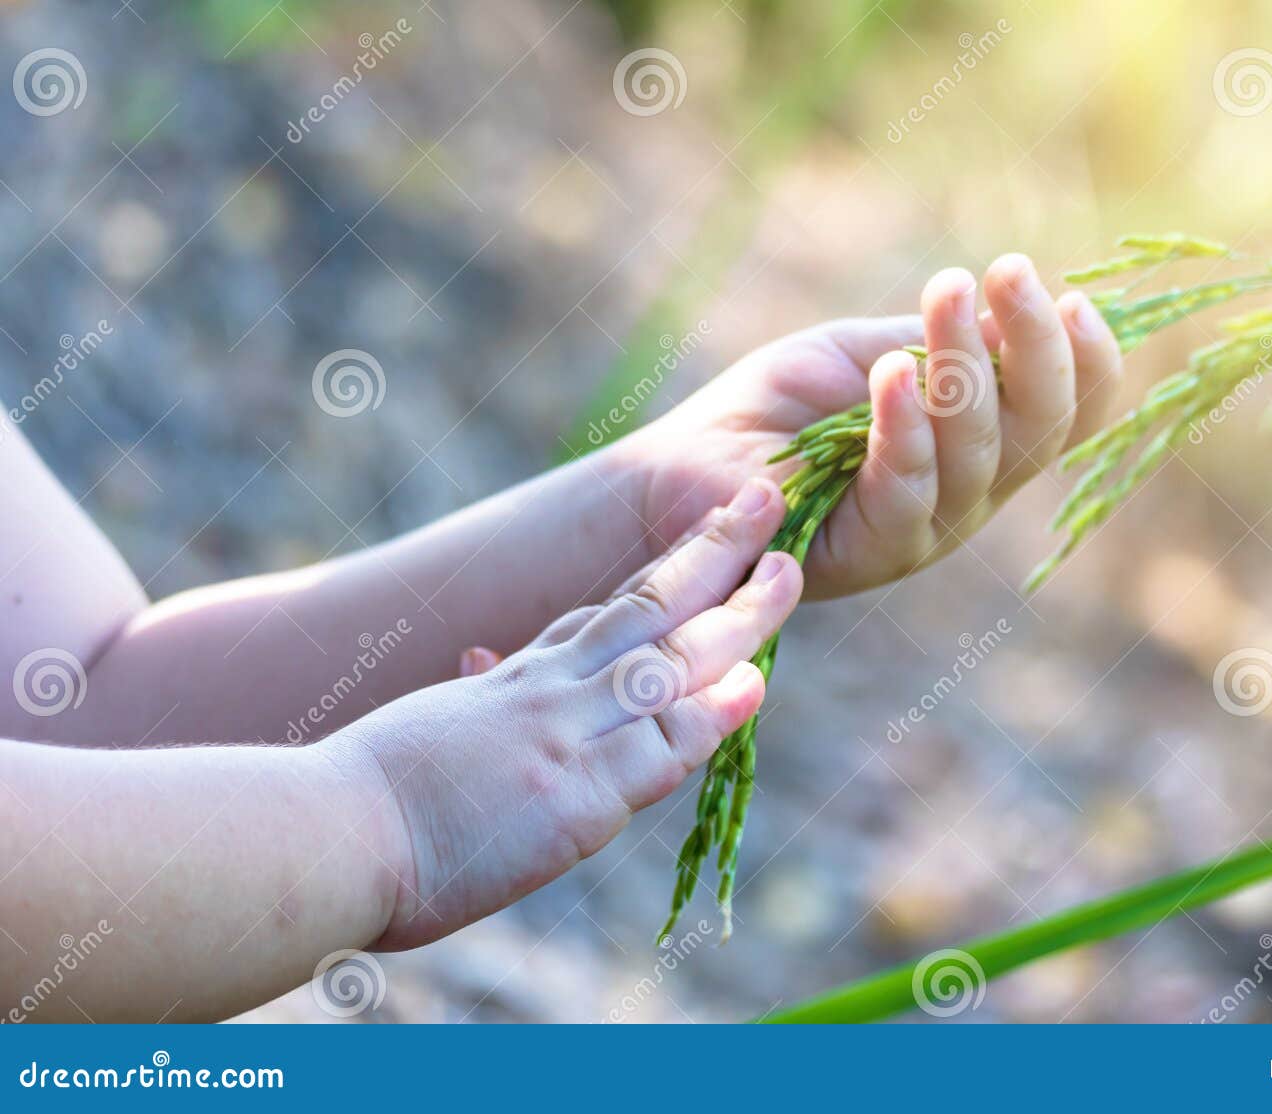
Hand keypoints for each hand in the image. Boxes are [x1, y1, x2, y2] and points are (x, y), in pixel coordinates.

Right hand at [333, 477, 800, 950]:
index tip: (710, 540)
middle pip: (648, 605)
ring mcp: (563, 735)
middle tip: (768, 498)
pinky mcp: (573, 794)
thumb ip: (471, 696)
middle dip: (715, 552)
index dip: (666, 576)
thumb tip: (476, 657)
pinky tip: (753, 684)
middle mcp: (546, 691)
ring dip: (736, 614)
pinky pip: (656, 748)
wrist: (323, 834)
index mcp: (510, 681)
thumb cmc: (353, 800)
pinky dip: (709, 715)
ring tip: (790, 569)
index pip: (604, 615)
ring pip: (667, 658)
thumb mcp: (424, 733)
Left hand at [627, 254, 1123, 597]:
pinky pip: (907, 485)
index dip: (1089, 363)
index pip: (1070, 415)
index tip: (1074, 296)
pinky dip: (902, 423)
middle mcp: (973, 492)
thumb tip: (1022, 303)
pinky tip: (890, 371)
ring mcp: (930, 527)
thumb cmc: (780, 409)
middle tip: (1008, 270)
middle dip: (1035, 344)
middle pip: (1042, 429)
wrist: (689, 466)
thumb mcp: (870, 352)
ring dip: (965, 364)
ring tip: (947, 289)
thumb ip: (942, 342)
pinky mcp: (873, 549)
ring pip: (980, 450)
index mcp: (984, 444)